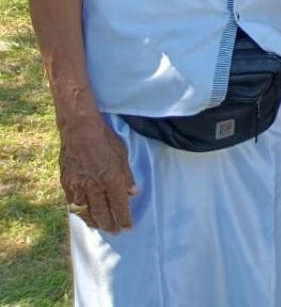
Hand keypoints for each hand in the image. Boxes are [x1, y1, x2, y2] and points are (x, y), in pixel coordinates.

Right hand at [58, 115, 137, 233]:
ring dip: (93, 221)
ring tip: (99, 227)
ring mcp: (78, 186)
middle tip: (114, 232)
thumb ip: (127, 176)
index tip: (128, 228)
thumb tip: (133, 193)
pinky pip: (72, 204)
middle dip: (110, 224)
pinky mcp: (66, 183)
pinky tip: (83, 215)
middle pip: (102, 212)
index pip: (119, 205)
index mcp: (111, 179)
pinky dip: (79, 212)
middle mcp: (95, 186)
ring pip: (86, 211)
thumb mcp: (122, 155)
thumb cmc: (105, 139)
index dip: (124, 218)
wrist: (79, 130)